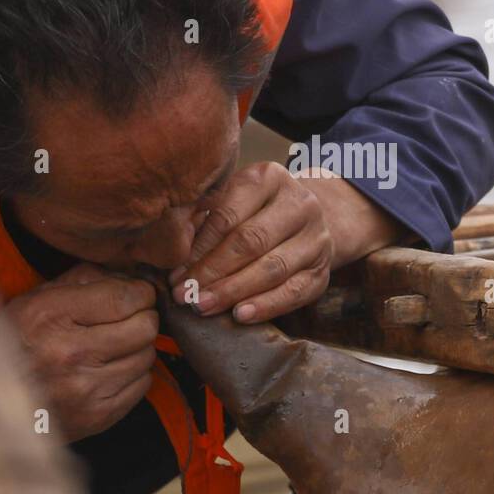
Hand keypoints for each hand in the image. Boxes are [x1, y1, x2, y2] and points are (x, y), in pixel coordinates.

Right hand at [4, 263, 157, 441]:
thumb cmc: (16, 343)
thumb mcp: (35, 300)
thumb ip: (83, 279)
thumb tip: (129, 276)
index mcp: (50, 317)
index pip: (124, 298)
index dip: (141, 293)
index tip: (138, 294)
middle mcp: (69, 353)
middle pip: (144, 327)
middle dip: (143, 318)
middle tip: (130, 318)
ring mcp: (85, 388)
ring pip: (146, 356)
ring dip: (137, 348)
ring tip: (115, 346)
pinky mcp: (97, 416)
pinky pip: (142, 385)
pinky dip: (133, 374)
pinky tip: (110, 370)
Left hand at [169, 162, 400, 322]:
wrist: (307, 222)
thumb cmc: (255, 212)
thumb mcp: (233, 201)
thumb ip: (204, 219)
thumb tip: (170, 252)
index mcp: (270, 177)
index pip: (229, 215)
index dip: (199, 248)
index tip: (174, 273)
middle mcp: (300, 203)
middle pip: (251, 241)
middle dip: (212, 272)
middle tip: (184, 294)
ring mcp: (316, 237)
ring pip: (272, 268)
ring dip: (233, 291)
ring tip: (203, 306)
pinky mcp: (323, 269)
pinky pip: (295, 292)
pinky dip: (266, 305)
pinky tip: (239, 315)